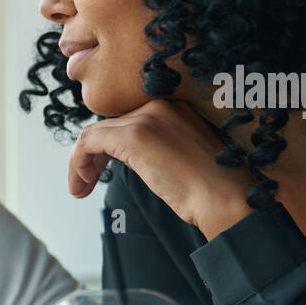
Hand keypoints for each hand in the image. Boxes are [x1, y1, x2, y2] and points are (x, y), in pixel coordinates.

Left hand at [69, 99, 253, 239]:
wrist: (227, 198)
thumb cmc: (212, 190)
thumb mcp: (182, 161)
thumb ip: (157, 152)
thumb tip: (130, 159)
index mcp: (174, 109)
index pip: (126, 122)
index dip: (108, 150)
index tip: (100, 174)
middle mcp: (159, 106)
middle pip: (108, 127)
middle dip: (91, 157)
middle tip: (85, 185)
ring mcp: (146, 118)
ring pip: (95, 134)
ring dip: (82, 163)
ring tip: (80, 189)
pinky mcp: (134, 135)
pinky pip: (89, 142)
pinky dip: (78, 162)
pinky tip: (82, 183)